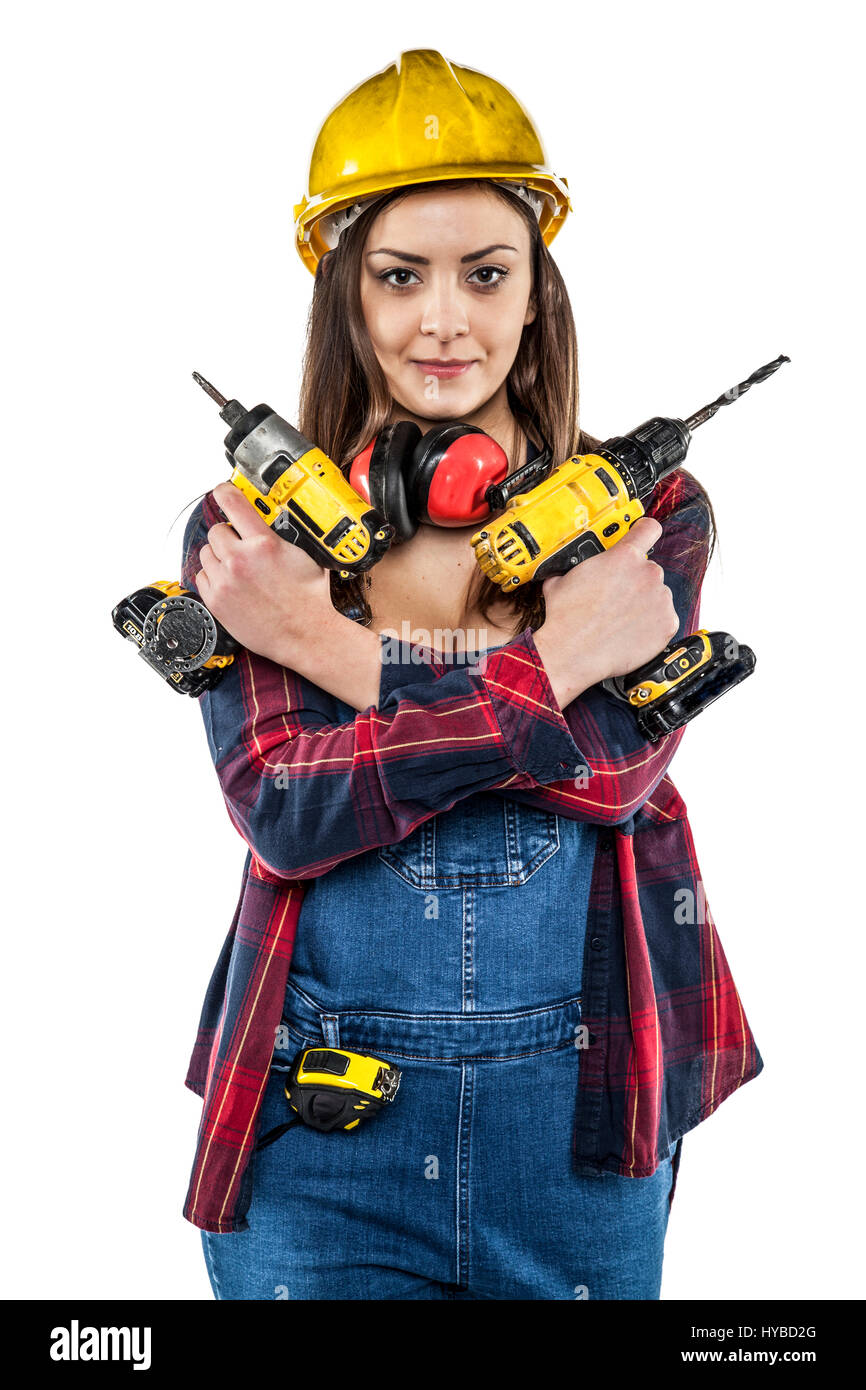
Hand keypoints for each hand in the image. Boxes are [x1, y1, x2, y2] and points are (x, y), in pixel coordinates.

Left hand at [195, 480, 334, 663]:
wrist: (306, 635)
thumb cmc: (310, 600)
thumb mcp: (305, 556)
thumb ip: (282, 536)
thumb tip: (271, 522)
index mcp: (263, 544)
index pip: (232, 502)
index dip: (224, 491)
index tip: (222, 491)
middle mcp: (239, 560)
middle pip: (216, 530)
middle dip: (228, 535)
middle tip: (241, 545)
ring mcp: (225, 581)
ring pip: (206, 553)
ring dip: (219, 556)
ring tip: (238, 568)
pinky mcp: (216, 601)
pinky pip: (202, 577)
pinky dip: (213, 577)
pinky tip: (231, 583)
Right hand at [532, 516, 678, 708]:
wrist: (572, 653)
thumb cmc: (566, 618)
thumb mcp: (561, 580)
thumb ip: (578, 567)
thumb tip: (571, 570)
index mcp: (624, 557)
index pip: (649, 529)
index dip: (645, 532)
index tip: (643, 538)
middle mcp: (647, 573)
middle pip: (648, 570)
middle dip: (635, 582)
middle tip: (616, 599)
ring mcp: (660, 599)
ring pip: (657, 595)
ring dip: (644, 604)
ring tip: (621, 619)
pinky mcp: (668, 624)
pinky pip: (664, 619)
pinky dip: (652, 626)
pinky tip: (631, 632)